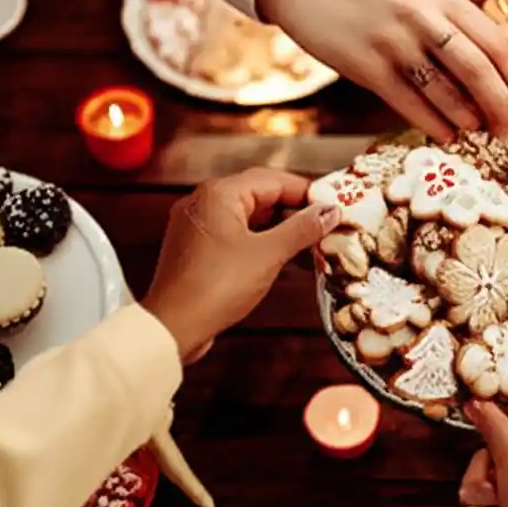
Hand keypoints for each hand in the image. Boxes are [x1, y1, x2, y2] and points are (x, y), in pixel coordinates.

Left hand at [141, 169, 339, 361]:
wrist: (172, 326)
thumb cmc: (216, 286)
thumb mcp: (268, 255)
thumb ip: (302, 229)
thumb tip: (329, 211)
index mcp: (219, 193)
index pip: (274, 180)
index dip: (308, 194)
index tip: (334, 208)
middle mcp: (204, 201)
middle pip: (261, 196)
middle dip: (296, 213)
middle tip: (326, 229)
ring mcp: (197, 225)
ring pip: (249, 217)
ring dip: (280, 230)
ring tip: (310, 247)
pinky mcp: (196, 248)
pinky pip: (236, 235)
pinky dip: (260, 243)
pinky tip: (282, 259)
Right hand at [260, 0, 507, 141]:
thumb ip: (453, 19)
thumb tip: (494, 64)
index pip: (497, 43)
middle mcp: (423, 17)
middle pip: (480, 71)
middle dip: (503, 106)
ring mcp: (394, 42)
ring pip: (447, 93)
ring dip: (470, 120)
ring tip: (481, 133)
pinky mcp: (367, 67)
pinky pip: (411, 105)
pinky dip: (435, 125)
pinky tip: (448, 136)